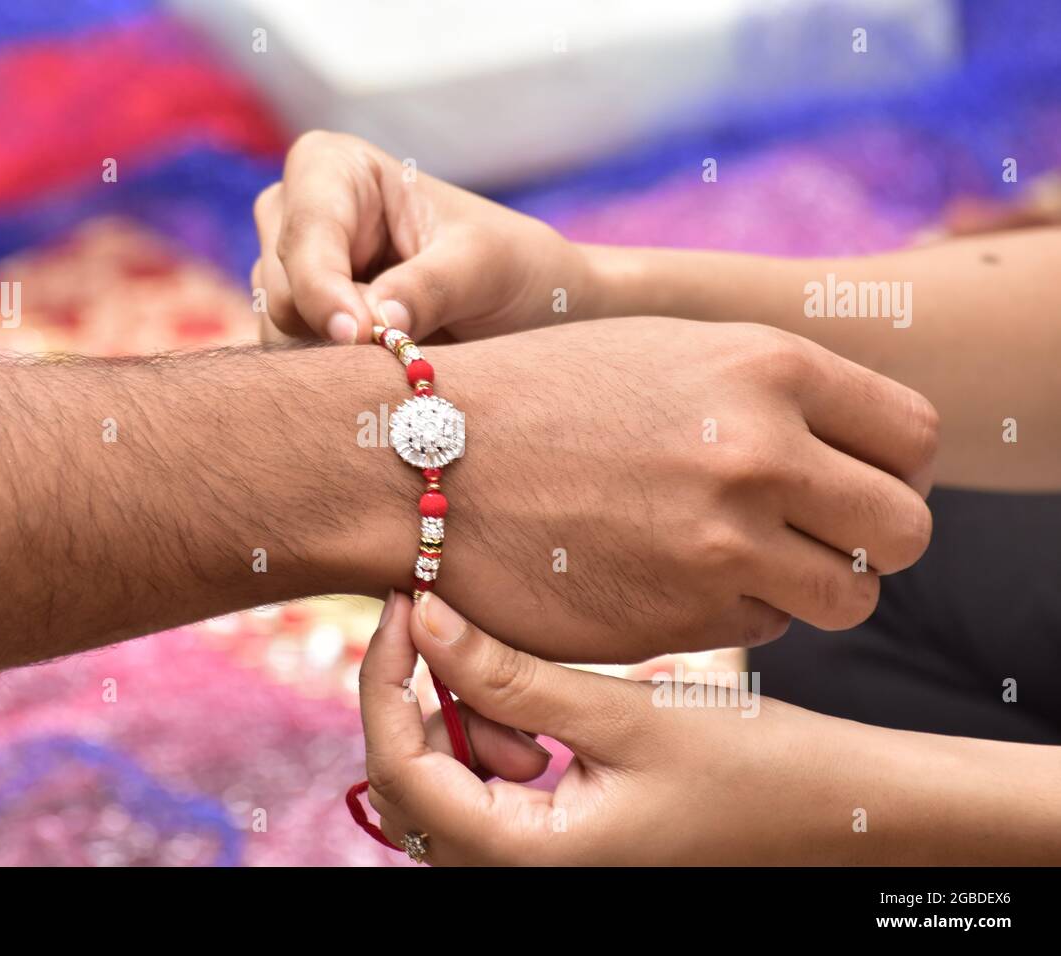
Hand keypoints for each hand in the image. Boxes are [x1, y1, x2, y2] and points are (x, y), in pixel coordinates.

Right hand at [252, 130, 588, 343]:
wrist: (525, 310)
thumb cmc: (510, 266)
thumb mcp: (486, 267)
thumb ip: (431, 287)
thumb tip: (374, 320)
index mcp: (336, 169)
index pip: (306, 229)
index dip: (321, 286)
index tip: (358, 335)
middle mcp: (298, 216)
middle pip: (282, 287)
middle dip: (333, 330)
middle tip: (398, 353)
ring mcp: (292, 275)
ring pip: (280, 333)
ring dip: (335, 361)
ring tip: (407, 356)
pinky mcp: (301, 328)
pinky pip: (291, 364)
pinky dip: (332, 379)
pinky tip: (383, 374)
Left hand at [361, 594, 1058, 865]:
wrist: (842, 810)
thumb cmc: (755, 768)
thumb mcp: (625, 715)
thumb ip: (513, 677)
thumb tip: (423, 618)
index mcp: (529, 859)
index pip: (404, 772)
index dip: (383, 681)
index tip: (402, 603)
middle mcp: (521, 874)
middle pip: (409, 783)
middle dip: (414, 695)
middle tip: (440, 615)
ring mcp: (540, 861)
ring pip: (445, 784)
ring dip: (459, 719)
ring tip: (521, 676)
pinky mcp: (561, 839)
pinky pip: (489, 788)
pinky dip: (495, 737)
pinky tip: (544, 710)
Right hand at [393, 317, 936, 661]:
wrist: (418, 460)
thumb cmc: (537, 397)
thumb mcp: (664, 352)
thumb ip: (766, 389)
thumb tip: (845, 449)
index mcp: (765, 368)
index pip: (913, 435)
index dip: (893, 469)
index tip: (855, 484)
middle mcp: (760, 456)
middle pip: (904, 530)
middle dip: (870, 541)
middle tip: (813, 537)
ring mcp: (721, 546)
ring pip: (847, 597)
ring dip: (809, 590)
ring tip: (742, 565)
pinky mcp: (678, 620)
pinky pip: (761, 631)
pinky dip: (732, 615)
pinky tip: (670, 582)